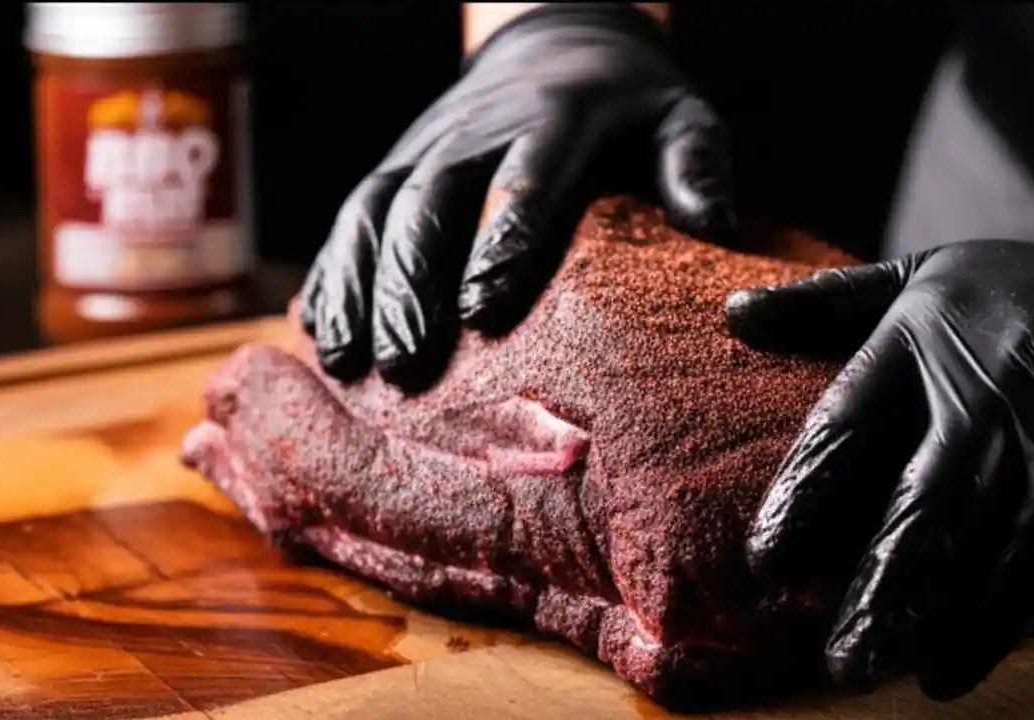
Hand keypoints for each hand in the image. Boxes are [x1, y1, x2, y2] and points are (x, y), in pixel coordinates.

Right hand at [300, 4, 734, 389]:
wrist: (556, 44)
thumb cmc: (629, 108)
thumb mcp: (682, 119)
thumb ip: (698, 166)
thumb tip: (714, 227)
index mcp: (555, 119)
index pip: (524, 182)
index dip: (499, 245)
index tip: (481, 312)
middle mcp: (477, 129)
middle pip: (430, 201)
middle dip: (410, 282)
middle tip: (407, 363)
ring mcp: (426, 146)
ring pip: (375, 210)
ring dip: (358, 286)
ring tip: (349, 362)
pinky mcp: (394, 164)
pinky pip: (350, 217)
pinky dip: (331, 273)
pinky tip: (319, 333)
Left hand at [726, 193, 1033, 698]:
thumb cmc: (1012, 295)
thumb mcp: (918, 276)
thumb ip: (824, 304)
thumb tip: (732, 314)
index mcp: (926, 346)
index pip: (848, 429)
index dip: (804, 499)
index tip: (765, 565)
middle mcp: (997, 404)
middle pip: (931, 509)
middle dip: (884, 591)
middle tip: (841, 664)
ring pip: (1009, 558)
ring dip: (959, 626)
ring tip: (905, 675)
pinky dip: (1025, 620)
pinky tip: (972, 654)